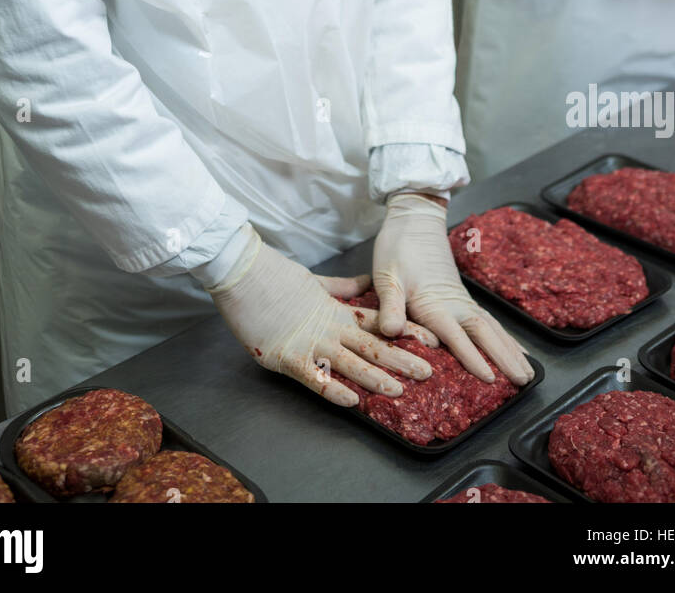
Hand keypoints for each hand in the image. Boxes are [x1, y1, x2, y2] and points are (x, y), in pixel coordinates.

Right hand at [206, 229, 434, 407]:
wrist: (242, 271)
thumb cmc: (274, 277)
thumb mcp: (315, 282)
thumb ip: (343, 289)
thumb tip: (365, 284)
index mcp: (336, 312)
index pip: (379, 323)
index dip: (406, 333)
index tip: (432, 341)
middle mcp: (328, 328)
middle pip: (371, 345)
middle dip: (401, 360)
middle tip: (429, 373)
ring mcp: (309, 343)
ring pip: (349, 362)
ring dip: (375, 377)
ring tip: (399, 390)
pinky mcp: (286, 356)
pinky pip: (314, 377)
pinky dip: (333, 390)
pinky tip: (352, 401)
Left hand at [373, 192, 533, 385]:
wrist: (415, 219)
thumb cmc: (397, 248)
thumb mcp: (386, 276)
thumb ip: (390, 305)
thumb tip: (391, 331)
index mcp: (434, 302)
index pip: (456, 335)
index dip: (473, 358)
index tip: (491, 379)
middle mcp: (454, 303)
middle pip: (485, 333)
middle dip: (505, 358)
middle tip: (524, 382)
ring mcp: (462, 299)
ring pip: (492, 327)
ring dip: (510, 349)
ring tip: (528, 372)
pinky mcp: (463, 296)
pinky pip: (489, 319)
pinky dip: (505, 336)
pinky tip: (514, 347)